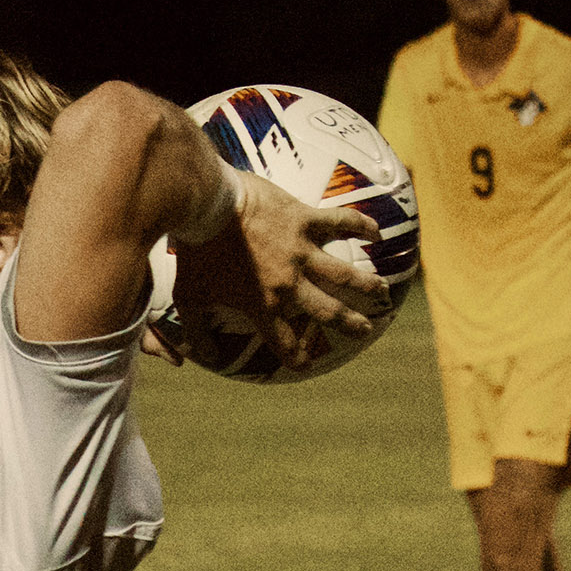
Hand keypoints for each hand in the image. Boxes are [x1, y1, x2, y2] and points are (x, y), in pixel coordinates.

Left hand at [170, 172, 384, 368]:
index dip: (297, 357)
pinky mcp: (305, 219)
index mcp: (263, 305)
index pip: (285, 342)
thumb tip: (204, 357)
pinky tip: (377, 233)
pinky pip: (341, 223)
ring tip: (382, 291)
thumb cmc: (194, 254)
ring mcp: (301, 251)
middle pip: (327, 310)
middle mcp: (289, 283)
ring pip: (343, 274)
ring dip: (365, 284)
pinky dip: (362, 227)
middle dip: (349, 323)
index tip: (306, 364)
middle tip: (364, 330)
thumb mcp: (189, 299)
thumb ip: (198, 333)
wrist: (206, 207)